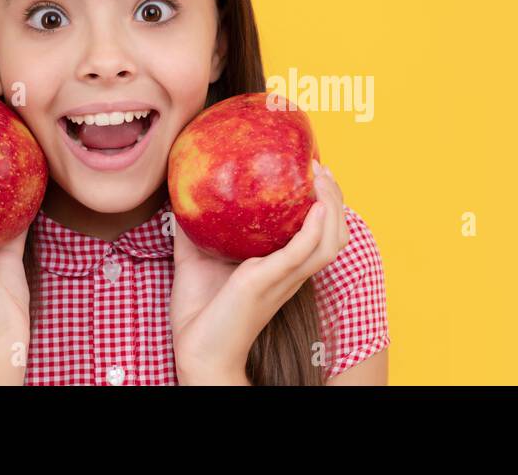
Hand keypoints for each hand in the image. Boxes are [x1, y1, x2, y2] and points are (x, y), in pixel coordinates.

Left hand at [169, 159, 349, 383]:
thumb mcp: (197, 258)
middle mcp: (291, 273)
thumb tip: (181, 195)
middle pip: (335, 234)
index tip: (315, 173)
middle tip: (321, 168)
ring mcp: (282, 278)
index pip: (321, 234)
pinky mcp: (265, 281)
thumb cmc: (201, 310)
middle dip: (337, 199)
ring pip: (329, 242)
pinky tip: (314, 207)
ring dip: (333, 207)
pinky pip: (301, 253)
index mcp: (283, 268)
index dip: (328, 204)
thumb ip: (194, 228)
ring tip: (321, 179)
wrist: (195, 349)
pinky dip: (314, 229)